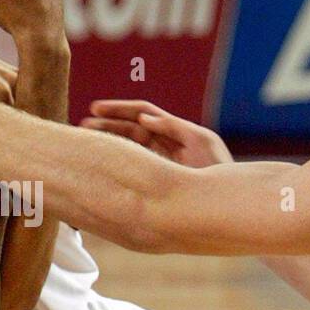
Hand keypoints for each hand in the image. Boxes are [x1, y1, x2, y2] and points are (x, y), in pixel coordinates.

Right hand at [80, 99, 231, 167]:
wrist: (226, 200)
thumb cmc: (217, 167)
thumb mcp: (199, 141)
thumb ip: (173, 128)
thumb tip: (143, 119)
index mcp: (172, 131)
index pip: (140, 114)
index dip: (118, 109)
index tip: (96, 108)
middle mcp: (161, 144)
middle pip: (128, 128)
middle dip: (106, 124)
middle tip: (83, 125)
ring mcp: (156, 162)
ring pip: (126, 147)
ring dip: (106, 142)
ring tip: (84, 141)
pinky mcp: (152, 179)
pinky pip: (129, 168)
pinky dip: (113, 163)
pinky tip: (98, 164)